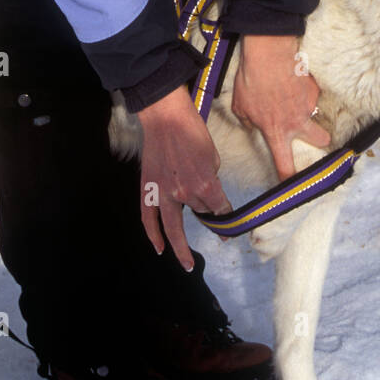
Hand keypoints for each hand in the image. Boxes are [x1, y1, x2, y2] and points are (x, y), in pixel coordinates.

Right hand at [137, 85, 231, 269]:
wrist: (165, 117)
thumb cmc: (192, 131)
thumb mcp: (213, 156)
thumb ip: (211, 179)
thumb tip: (208, 192)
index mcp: (206, 185)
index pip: (219, 208)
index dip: (226, 216)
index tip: (230, 224)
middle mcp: (185, 194)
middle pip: (200, 212)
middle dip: (209, 217)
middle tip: (217, 230)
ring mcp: (164, 194)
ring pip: (175, 223)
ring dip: (182, 244)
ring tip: (187, 263)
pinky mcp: (149, 189)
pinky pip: (149, 218)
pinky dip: (153, 235)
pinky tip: (160, 249)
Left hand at [231, 34, 331, 180]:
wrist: (269, 54)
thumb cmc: (251, 81)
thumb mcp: (241, 108)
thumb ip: (250, 122)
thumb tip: (255, 124)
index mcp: (276, 131)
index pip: (285, 164)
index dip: (290, 179)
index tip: (293, 187)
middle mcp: (297, 122)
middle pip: (321, 141)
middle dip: (320, 141)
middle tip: (313, 136)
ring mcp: (309, 104)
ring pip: (317, 114)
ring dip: (310, 111)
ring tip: (296, 99)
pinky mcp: (314, 88)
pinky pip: (311, 94)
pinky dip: (304, 90)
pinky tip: (292, 80)